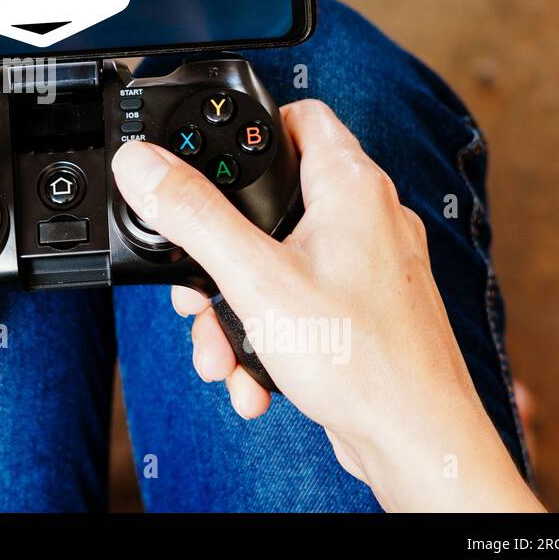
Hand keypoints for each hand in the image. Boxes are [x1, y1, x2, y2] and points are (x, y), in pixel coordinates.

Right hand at [111, 100, 541, 511]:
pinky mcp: (363, 311)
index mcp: (351, 186)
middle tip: (197, 285)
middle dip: (219, 253)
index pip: (297, 115)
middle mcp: (368, 217)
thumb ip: (192, 214)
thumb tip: (143, 163)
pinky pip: (298, 306)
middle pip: (270, 202)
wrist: (416, 444)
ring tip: (220, 349)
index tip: (202, 160)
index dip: (245, 129)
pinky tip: (252, 376)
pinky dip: (266, 336)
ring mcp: (368, 266)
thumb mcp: (253, 277)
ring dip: (235, 308)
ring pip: (277, 263)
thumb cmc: (362, 359)